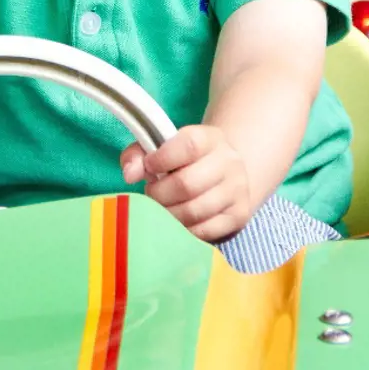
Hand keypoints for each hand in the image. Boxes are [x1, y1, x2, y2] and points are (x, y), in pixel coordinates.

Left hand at [119, 125, 252, 241]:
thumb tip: (130, 175)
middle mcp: (229, 162)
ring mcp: (237, 191)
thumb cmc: (185, 160)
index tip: (149, 167)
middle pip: (187, 184)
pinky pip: (204, 231)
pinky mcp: (238, 216)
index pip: (188, 145)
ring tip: (161, 208)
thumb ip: (138, 155)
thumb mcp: (162, 147)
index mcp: (210, 138)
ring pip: (194, 211)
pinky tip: (176, 221)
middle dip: (159, 194)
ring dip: (168, 214)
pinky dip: (183, 230)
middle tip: (151, 194)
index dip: (162, 159)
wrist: (224, 174)